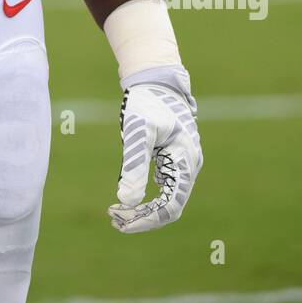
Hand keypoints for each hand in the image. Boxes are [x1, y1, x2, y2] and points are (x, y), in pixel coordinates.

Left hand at [108, 76, 202, 233]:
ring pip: (167, 200)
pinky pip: (164, 189)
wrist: (154, 81)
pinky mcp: (172, 161)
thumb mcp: (138, 131)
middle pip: (170, 207)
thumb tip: (125, 201)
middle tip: (113, 218)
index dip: (147, 219)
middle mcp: (188, 166)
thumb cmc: (147, 102)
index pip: (171, 206)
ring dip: (144, 211)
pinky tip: (124, 198)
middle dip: (143, 217)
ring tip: (115, 213)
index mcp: (185, 161)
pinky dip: (146, 198)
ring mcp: (182, 164)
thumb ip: (134, 165)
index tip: (121, 221)